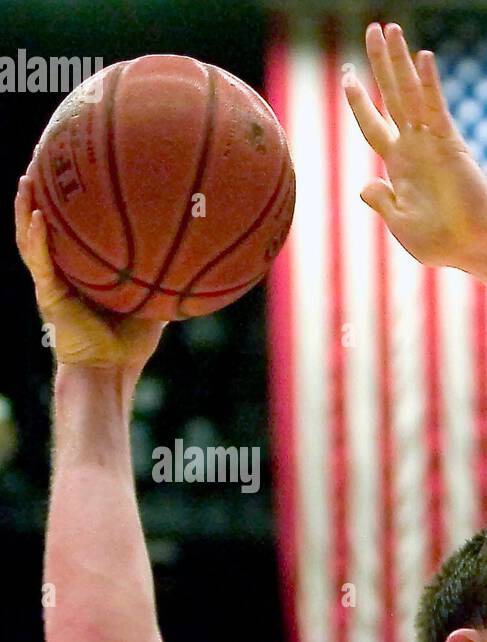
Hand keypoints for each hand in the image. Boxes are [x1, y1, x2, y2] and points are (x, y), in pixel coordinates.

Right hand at [15, 175, 164, 371]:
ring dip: (26, 207)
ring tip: (26, 177)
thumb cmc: (132, 345)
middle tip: (45, 161)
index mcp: (82, 272)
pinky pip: (38, 260)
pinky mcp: (48, 294)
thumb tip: (199, 265)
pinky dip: (35, 237)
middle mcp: (62, 273)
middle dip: (43, 195)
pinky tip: (35, 213)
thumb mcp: (154, 305)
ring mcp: (51, 282)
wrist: (110, 372)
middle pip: (46, 226)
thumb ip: (167, 283)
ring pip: (31, 237)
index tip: (78, 173)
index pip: (72, 232)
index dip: (70, 205)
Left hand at [345, 22, 486, 269]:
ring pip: (409, 93)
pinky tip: (422, 57)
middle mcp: (413, 146)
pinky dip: (429, 82)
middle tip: (373, 29)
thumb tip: (366, 185)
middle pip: (390, 96)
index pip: (372, 124)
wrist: (475, 244)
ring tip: (390, 29)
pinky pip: (435, 107)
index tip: (348, 74)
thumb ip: (383, 203)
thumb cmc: (442, 242)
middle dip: (379, 63)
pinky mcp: (450, 142)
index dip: (358, 100)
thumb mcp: (402, 226)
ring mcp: (431, 141)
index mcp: (398, 165)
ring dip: (400, 61)